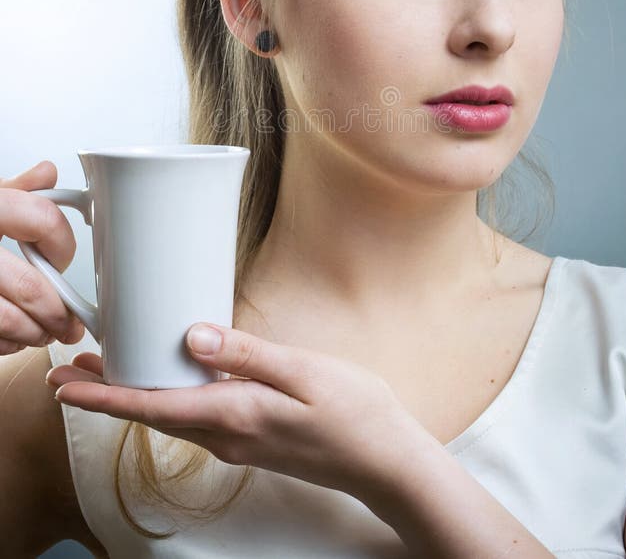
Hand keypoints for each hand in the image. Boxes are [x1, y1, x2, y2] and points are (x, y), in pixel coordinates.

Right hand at [0, 161, 84, 353]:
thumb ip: (11, 192)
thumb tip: (46, 174)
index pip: (42, 219)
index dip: (63, 244)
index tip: (63, 258)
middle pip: (30, 284)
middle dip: (57, 309)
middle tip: (66, 317)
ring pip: (7, 319)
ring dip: (33, 332)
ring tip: (42, 331)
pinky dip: (4, 343)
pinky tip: (9, 336)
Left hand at [45, 324, 422, 503]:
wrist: (385, 460)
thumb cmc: (354, 413)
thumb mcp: (303, 371)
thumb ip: (246, 354)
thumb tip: (194, 337)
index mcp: (234, 414)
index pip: (152, 406)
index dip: (103, 396)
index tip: (66, 386)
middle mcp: (227, 436)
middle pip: (153, 414)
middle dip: (109, 394)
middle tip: (74, 371)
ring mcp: (239, 443)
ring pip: (172, 418)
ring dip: (137, 396)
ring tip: (113, 371)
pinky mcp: (252, 440)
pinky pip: (197, 420)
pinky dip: (170, 400)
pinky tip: (177, 381)